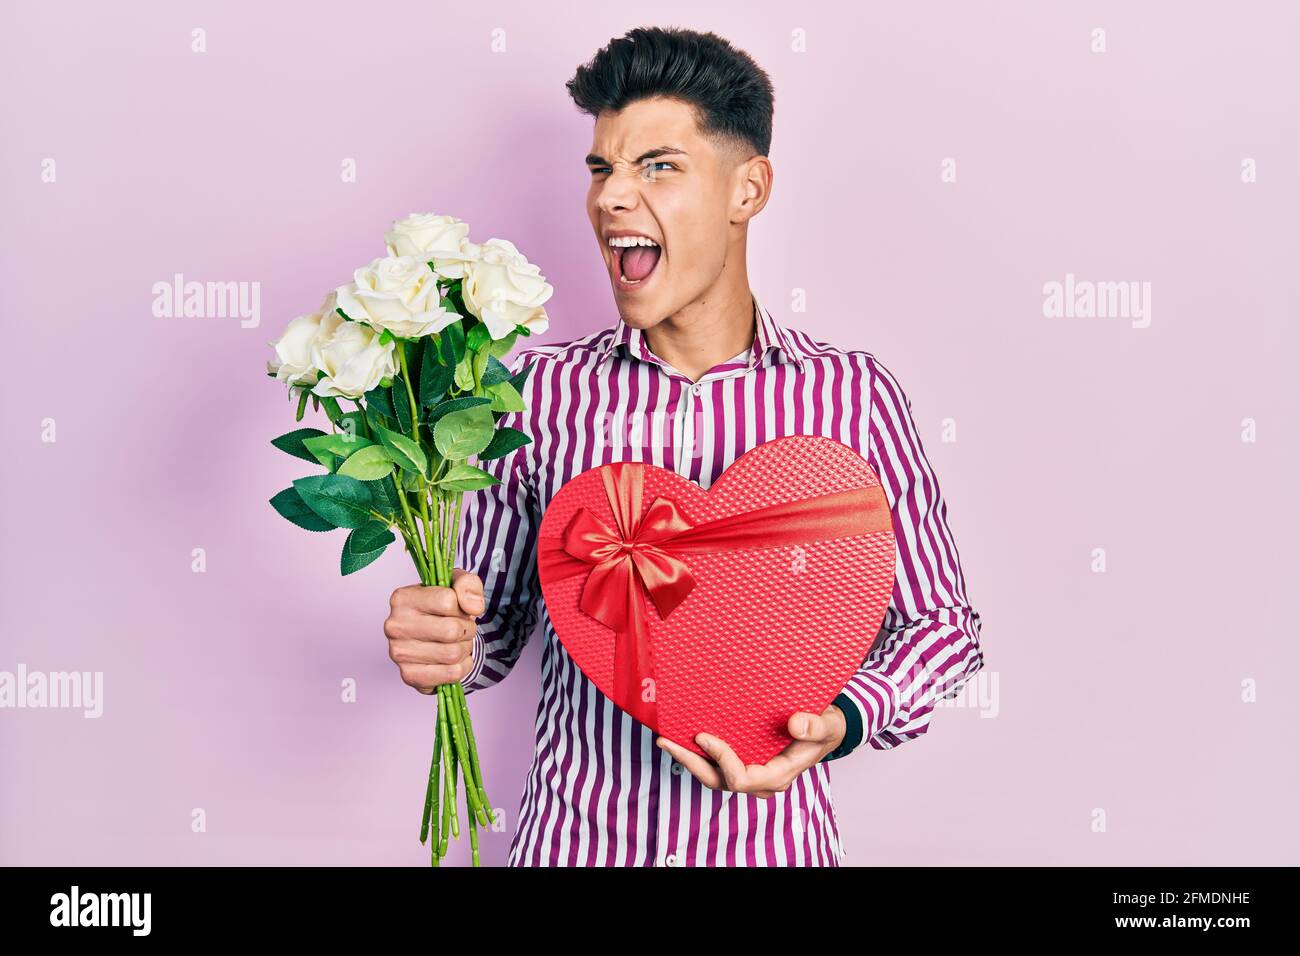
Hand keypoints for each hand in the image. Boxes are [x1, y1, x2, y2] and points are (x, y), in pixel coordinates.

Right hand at [384, 569, 483, 693]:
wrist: (433, 638)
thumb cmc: (443, 609)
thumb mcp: (457, 585)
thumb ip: (468, 585)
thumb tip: (473, 607)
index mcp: (402, 598)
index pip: (447, 601)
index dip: (462, 607)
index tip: (458, 609)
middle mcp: (395, 625)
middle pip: (451, 630)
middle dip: (467, 630)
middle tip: (462, 629)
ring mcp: (399, 653)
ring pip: (453, 654)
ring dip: (465, 648)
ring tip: (457, 642)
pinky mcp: (409, 675)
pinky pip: (451, 674)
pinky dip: (462, 666)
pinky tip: (454, 659)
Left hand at [655, 704, 847, 798]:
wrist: (828, 727)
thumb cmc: (827, 727)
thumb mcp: (828, 724)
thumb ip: (815, 727)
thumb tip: (795, 725)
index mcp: (779, 775)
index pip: (742, 778)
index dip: (720, 760)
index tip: (703, 736)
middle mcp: (762, 780)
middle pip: (720, 781)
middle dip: (691, 763)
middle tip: (667, 742)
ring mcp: (753, 774)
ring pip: (715, 777)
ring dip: (690, 761)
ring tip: (666, 741)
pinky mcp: (746, 763)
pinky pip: (718, 766)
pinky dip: (700, 755)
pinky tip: (683, 738)